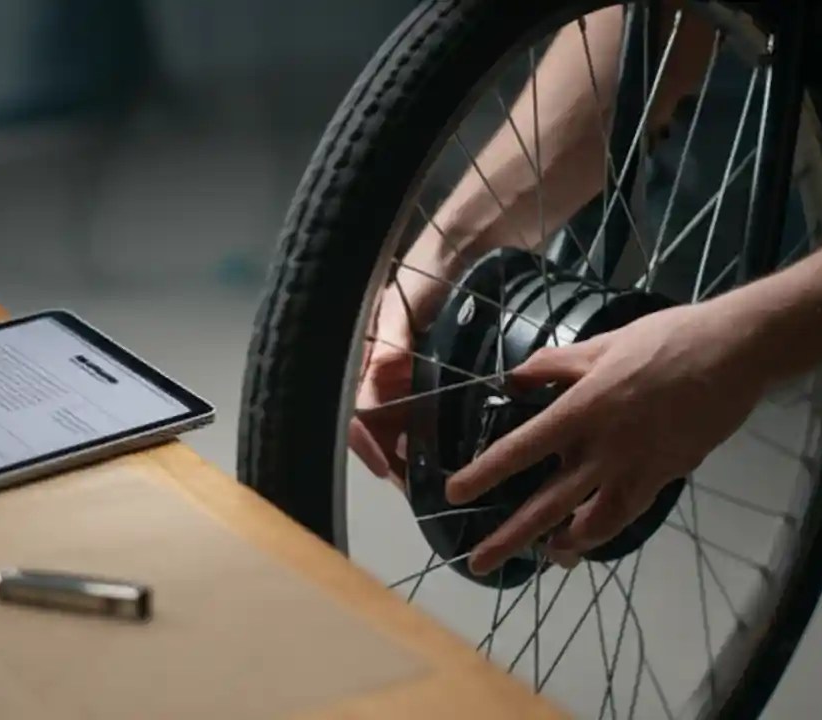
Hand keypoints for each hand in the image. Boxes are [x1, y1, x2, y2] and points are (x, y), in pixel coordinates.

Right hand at [349, 233, 461, 486]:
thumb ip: (391, 341)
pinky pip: (424, 410)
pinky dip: (431, 432)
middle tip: (416, 485)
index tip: (387, 468)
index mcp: (363, 354)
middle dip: (391, 456)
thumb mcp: (403, 305)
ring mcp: (405, 373)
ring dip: (411, 449)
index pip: (355, 409)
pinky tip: (451, 448)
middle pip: (375, 424)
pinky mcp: (429, 373)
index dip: (367, 441)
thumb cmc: (426, 273)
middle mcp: (379, 368)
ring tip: (434, 475)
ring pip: (399, 422)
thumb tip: (378, 379)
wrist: (466, 249)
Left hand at [444, 302, 770, 575]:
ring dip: (564, 545)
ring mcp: (635, 468)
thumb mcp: (601, 343)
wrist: (734, 353)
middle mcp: (603, 448)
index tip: (454, 493)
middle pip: (548, 503)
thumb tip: (514, 379)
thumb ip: (554, 365)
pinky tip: (587, 536)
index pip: (521, 448)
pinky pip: (626, 514)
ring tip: (544, 556)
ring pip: (592, 523)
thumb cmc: (666, 339)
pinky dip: (603, 530)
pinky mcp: (664, 477)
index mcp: (582, 408)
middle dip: (510, 537)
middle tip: (478, 563)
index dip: (486, 473)